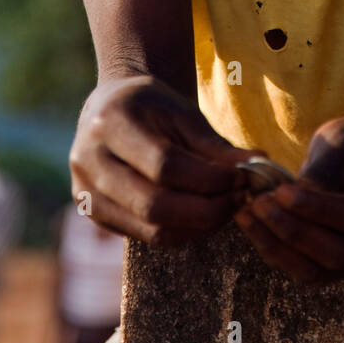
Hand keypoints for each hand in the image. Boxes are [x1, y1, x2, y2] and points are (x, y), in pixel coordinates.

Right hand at [69, 76, 251, 247]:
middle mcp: (87, 158)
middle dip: (206, 209)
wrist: (111, 107)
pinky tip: (204, 217)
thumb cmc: (153, 107)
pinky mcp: (92, 213)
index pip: (165, 164)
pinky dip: (182, 232)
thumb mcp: (184, 114)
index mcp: (110, 121)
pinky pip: (146, 235)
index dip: (209, 178)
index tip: (243, 178)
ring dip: (198, 226)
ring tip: (226, 208)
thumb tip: (258, 166)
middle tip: (239, 201)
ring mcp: (85, 190)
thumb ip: (216, 145)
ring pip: (151, 227)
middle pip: (154, 204)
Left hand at [234, 115, 343, 283]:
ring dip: (278, 246)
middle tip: (257, 202)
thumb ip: (324, 170)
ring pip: (319, 271)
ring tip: (247, 214)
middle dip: (292, 230)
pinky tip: (255, 225)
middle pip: (338, 253)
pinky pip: (308, 271)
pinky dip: (278, 252)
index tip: (280, 191)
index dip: (316, 208)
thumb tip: (289, 200)